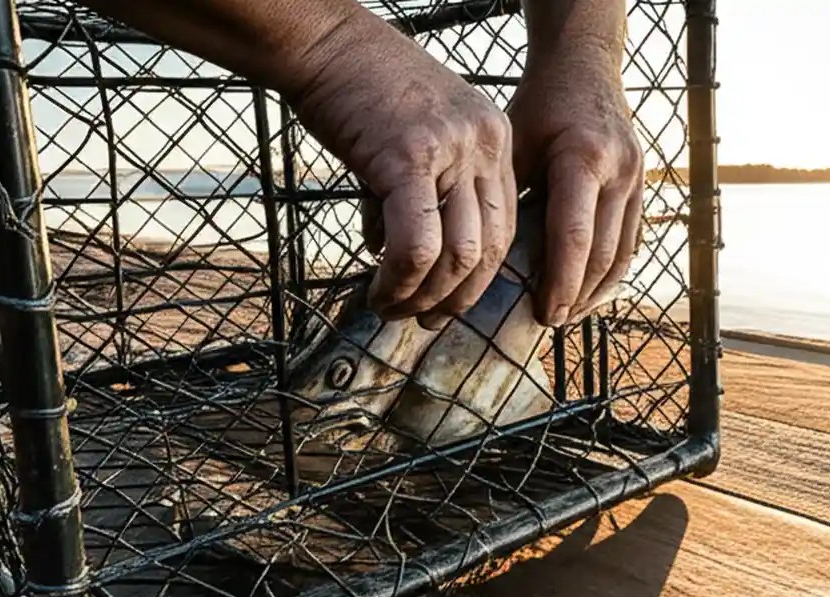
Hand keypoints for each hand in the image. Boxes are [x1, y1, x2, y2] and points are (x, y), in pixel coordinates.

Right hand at [293, 16, 516, 329]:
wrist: (324, 43)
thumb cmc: (360, 90)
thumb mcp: (414, 139)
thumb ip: (424, 192)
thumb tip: (404, 258)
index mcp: (493, 139)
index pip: (504, 228)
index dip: (477, 278)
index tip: (446, 302)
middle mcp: (484, 144)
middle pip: (492, 251)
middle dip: (457, 300)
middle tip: (422, 320)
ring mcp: (452, 150)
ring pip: (460, 257)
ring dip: (425, 297)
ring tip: (392, 308)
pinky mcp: (410, 159)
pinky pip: (418, 246)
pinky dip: (400, 281)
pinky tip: (378, 291)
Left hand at [508, 44, 643, 326]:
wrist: (585, 65)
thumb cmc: (538, 104)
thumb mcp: (515, 144)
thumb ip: (510, 197)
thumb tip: (491, 260)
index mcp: (583, 158)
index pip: (574, 236)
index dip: (561, 283)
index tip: (544, 314)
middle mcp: (619, 170)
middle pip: (603, 253)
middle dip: (579, 295)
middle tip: (552, 323)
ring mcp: (638, 178)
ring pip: (624, 252)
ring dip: (598, 291)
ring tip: (569, 315)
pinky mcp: (644, 185)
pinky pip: (631, 240)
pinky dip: (611, 271)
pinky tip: (589, 290)